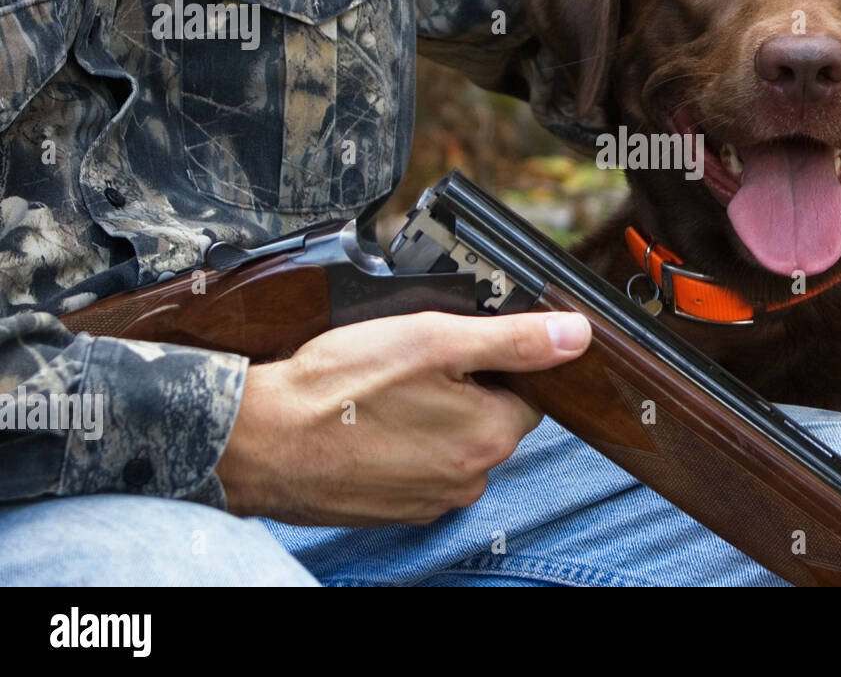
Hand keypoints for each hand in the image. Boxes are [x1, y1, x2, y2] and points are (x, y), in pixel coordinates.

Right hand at [215, 310, 591, 525]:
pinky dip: (396, 444)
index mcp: (490, 438)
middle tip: (407, 364)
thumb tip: (576, 336)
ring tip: (380, 392)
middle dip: (457, 388)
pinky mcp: (390, 509)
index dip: (491, 361)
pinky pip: (412, 466)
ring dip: (425, 416)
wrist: (258, 440)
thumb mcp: (436, 339)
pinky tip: (365, 422)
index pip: (524, 391)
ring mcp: (427, 501)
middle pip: (486, 418)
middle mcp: (467, 480)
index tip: (451, 348)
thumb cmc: (341, 387)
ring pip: (448, 442)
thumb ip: (513, 339)